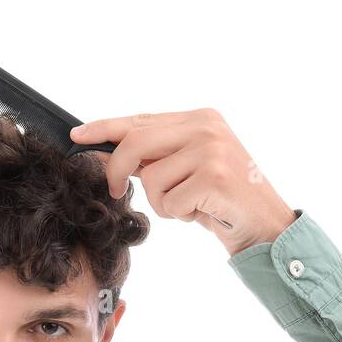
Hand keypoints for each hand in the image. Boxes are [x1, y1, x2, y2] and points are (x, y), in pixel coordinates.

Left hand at [69, 109, 296, 254]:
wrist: (264, 223)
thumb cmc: (221, 199)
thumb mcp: (188, 167)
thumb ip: (157, 154)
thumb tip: (111, 152)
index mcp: (199, 118)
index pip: (141, 120)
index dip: (105, 128)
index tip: (78, 134)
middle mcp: (206, 127)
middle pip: (136, 144)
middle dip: (117, 171)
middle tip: (115, 190)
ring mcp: (211, 150)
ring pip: (151, 179)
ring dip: (163, 203)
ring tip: (188, 204)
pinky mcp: (214, 177)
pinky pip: (169, 201)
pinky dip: (178, 215)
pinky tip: (201, 212)